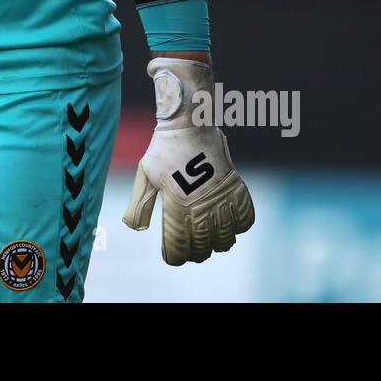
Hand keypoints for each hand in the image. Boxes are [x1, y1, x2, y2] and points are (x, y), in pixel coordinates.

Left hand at [122, 56, 255, 264]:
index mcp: (177, 207)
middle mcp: (202, 207)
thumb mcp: (145, 175)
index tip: (172, 252)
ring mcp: (222, 199)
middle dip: (195, 252)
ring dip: (217, 242)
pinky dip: (238, 226)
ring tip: (209, 234)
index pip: (178, 250)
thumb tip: (133, 227)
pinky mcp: (236, 189)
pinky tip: (227, 220)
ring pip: (226, 241)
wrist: (189, 124)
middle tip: (190, 245)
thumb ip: (139, 205)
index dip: (174, 256)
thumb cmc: (163, 150)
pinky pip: (246, 221)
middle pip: (203, 250)